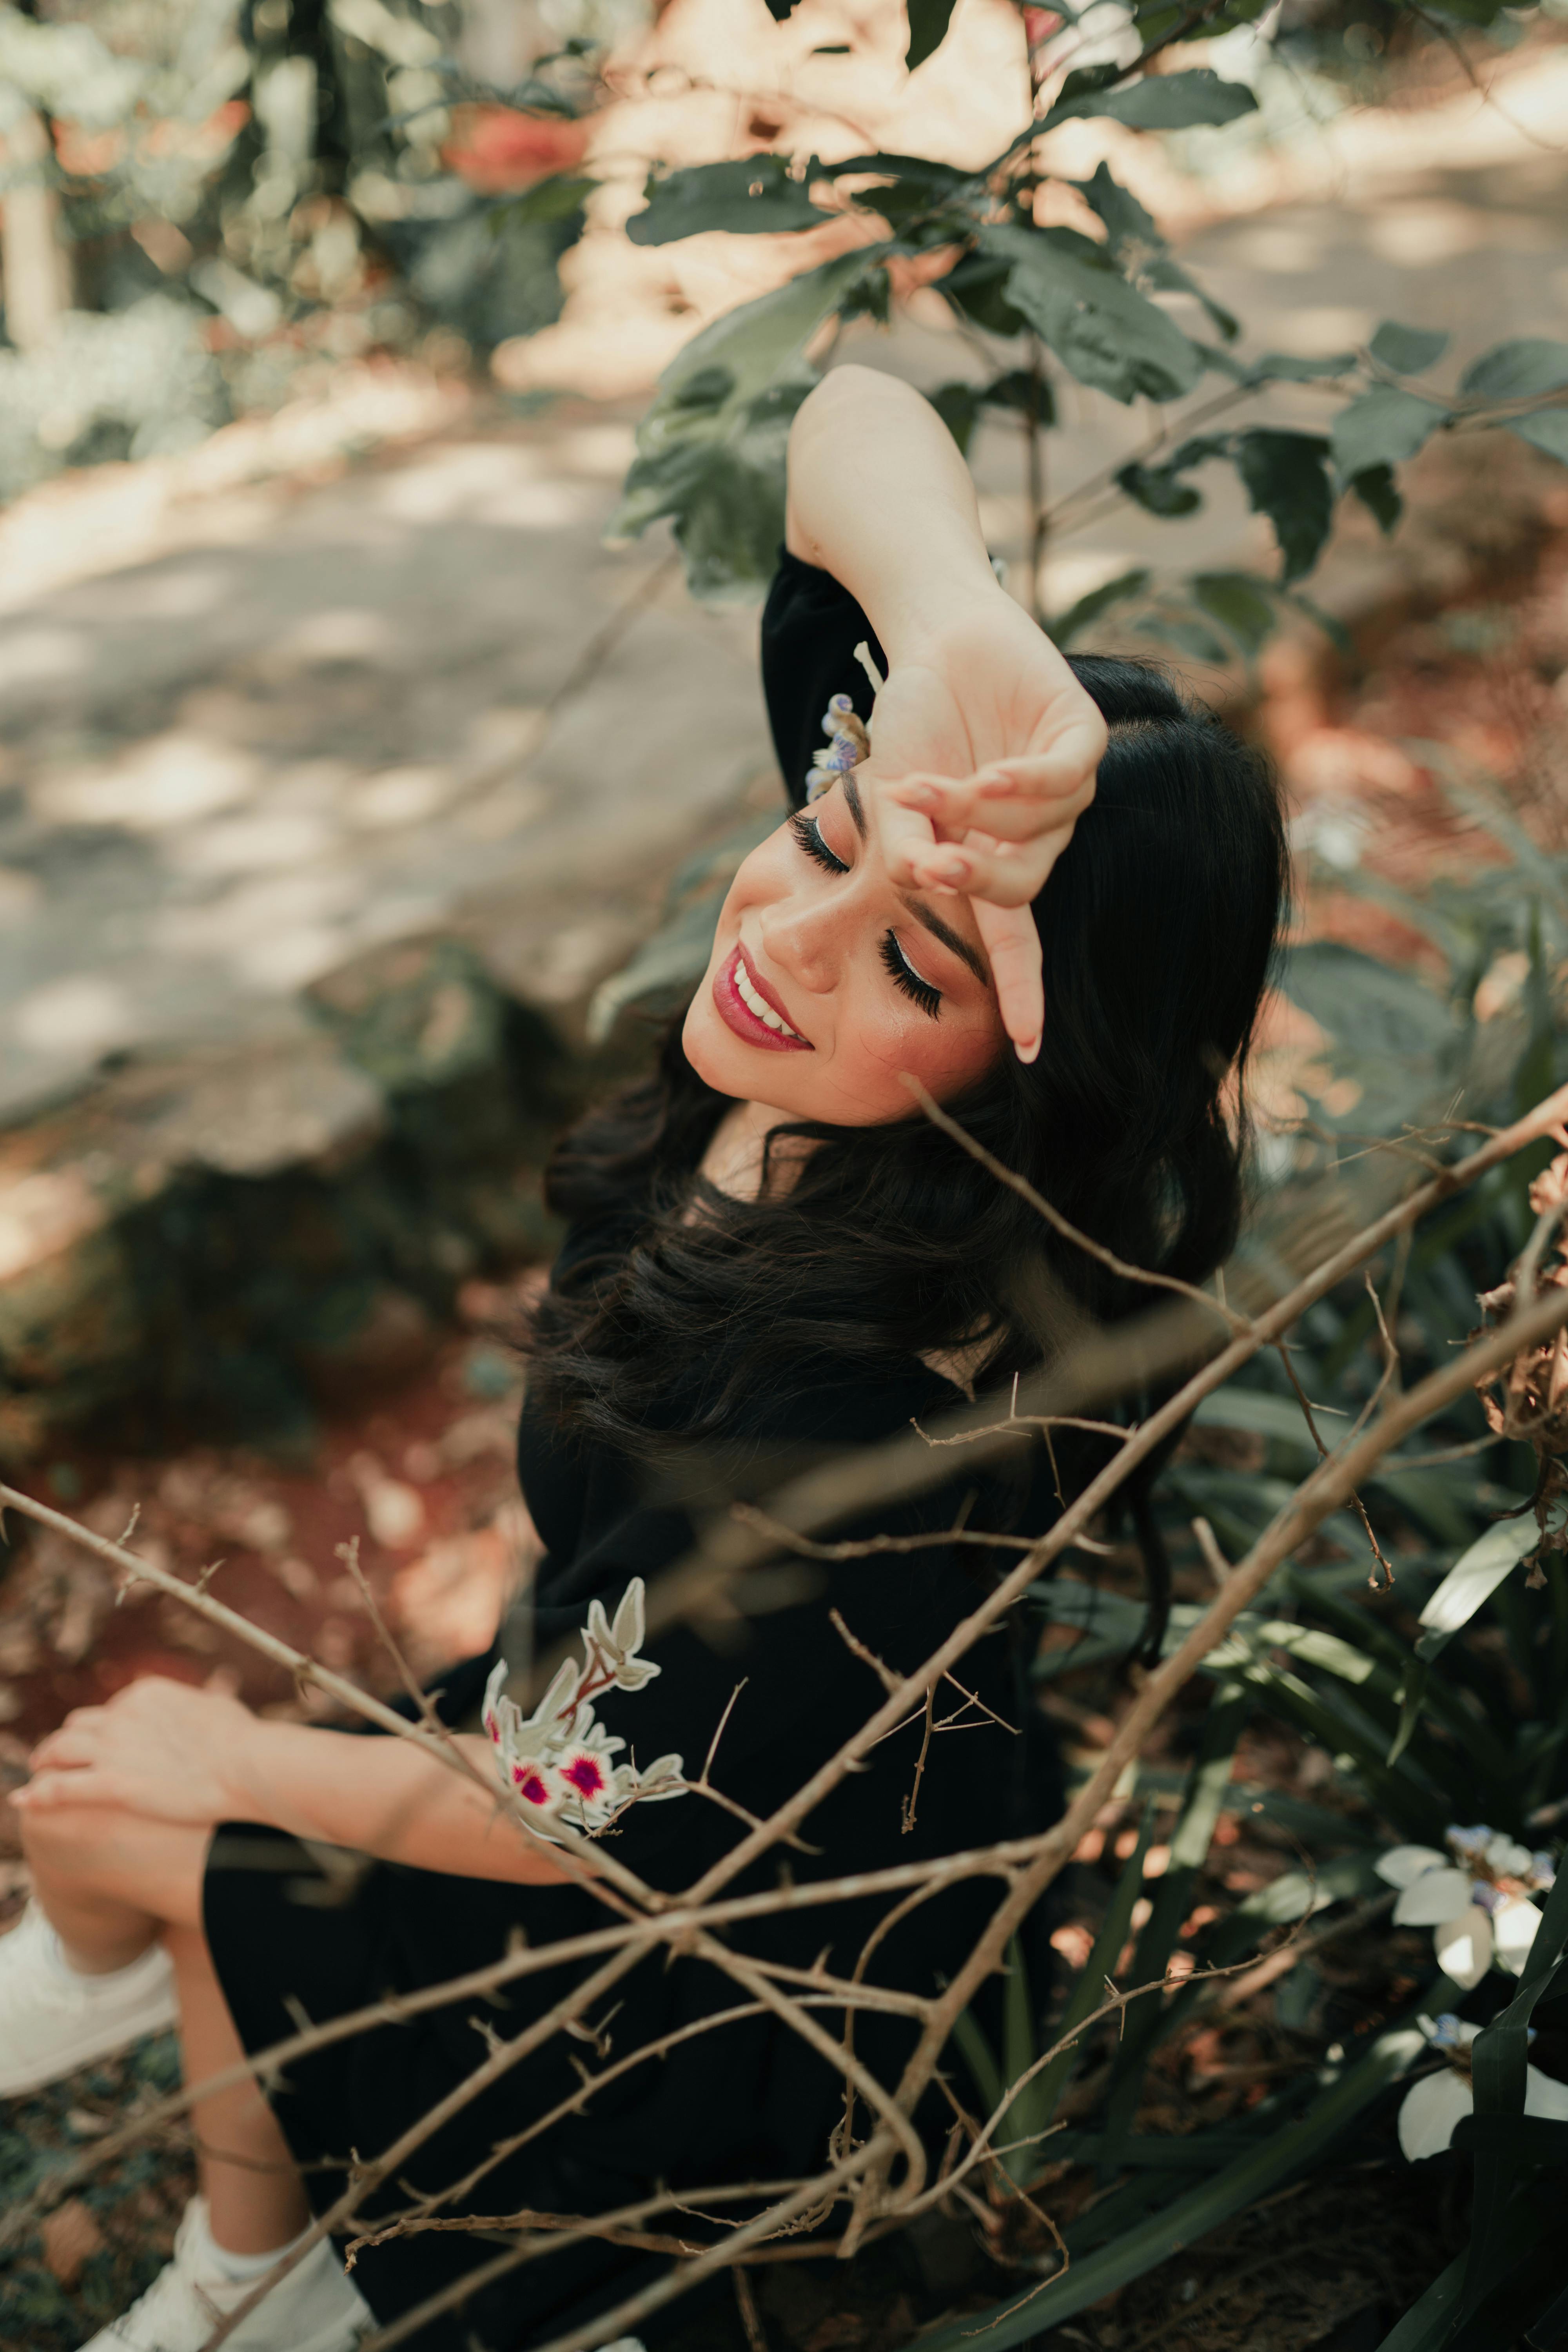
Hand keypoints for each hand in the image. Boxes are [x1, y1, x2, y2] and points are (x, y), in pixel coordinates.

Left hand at [13, 1676, 260, 1827]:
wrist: (245, 1765)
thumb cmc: (242, 1739)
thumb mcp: (220, 1707)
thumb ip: (204, 1701)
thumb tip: (214, 1691)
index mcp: (145, 1693)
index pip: (109, 1709)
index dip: (102, 1728)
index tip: (101, 1742)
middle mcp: (121, 1715)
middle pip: (78, 1726)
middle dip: (66, 1740)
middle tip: (56, 1755)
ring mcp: (112, 1749)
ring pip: (60, 1751)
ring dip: (45, 1761)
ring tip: (37, 1773)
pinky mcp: (110, 1783)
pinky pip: (60, 1787)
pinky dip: (38, 1794)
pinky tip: (23, 1801)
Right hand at [866, 596, 1105, 1057]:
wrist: (936, 638)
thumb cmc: (915, 724)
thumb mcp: (893, 799)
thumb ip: (906, 850)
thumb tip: (924, 885)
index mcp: (993, 860)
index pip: (1016, 941)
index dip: (1023, 992)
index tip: (1032, 1047)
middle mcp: (1036, 835)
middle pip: (1019, 890)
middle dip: (973, 881)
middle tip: (931, 862)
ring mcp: (1066, 789)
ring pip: (1033, 834)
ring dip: (970, 812)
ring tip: (915, 781)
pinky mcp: (1082, 741)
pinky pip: (1064, 782)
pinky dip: (1024, 785)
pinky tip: (990, 773)